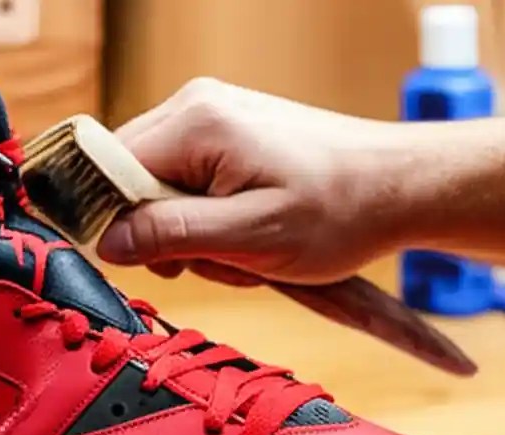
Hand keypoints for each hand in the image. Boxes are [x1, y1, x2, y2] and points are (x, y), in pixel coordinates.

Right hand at [100, 78, 424, 284]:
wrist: (397, 185)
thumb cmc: (340, 210)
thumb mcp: (252, 237)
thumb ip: (173, 236)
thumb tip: (107, 241)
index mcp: (195, 123)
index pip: (107, 172)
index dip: (121, 225)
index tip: (164, 259)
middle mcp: (194, 105)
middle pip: (128, 180)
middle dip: (163, 232)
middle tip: (221, 255)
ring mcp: (209, 114)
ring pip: (156, 188)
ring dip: (189, 232)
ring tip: (244, 246)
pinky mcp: (224, 131)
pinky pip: (185, 182)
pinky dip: (206, 218)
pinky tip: (245, 230)